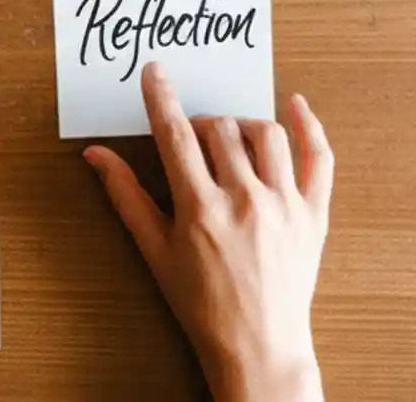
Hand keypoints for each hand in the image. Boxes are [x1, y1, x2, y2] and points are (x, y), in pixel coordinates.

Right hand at [84, 62, 333, 401]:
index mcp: (199, 208)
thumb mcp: (154, 249)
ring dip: (242, 124)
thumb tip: (96, 155)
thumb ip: (125, 196)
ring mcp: (284, 205)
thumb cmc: (200, 301)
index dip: (161, 97)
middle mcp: (244, 200)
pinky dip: (309, 125)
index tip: (155, 72)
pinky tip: (295, 106)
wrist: (256, 343)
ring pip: (266, 134)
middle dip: (200, 122)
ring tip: (230, 138)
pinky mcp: (314, 214)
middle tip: (191, 136)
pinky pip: (319, 157)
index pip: (175, 135)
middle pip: (220, 129)